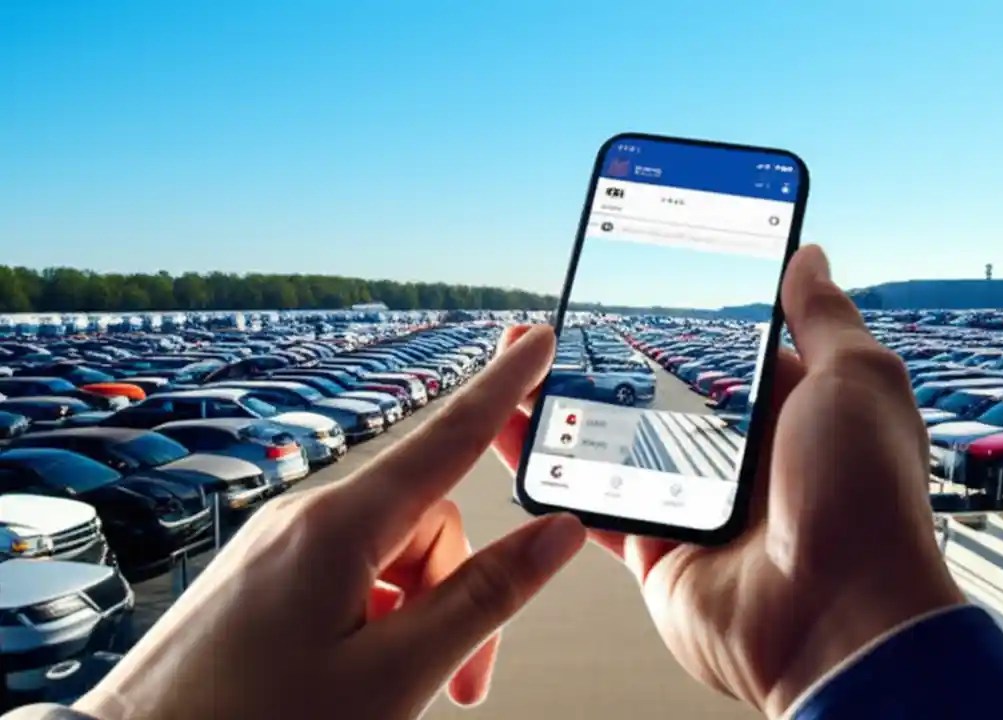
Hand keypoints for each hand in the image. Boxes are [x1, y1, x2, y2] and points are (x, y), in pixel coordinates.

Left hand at [77, 326, 585, 719]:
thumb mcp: (395, 674)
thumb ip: (483, 598)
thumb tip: (555, 536)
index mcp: (337, 527)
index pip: (448, 438)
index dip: (503, 386)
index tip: (539, 341)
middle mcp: (305, 520)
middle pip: (427, 524)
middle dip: (458, 596)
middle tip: (463, 681)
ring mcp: (281, 547)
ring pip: (391, 557)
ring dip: (417, 618)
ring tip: (398, 691)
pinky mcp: (266, 577)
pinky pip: (349, 576)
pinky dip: (377, 620)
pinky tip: (358, 675)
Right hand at [493, 245, 964, 717]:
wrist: (838, 623)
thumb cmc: (863, 496)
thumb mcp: (856, 379)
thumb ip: (822, 315)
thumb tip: (808, 253)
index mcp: (794, 417)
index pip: (728, 357)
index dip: (683, 321)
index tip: (634, 282)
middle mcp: (743, 462)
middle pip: (661, 400)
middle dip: (609, 363)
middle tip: (557, 320)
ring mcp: (695, 508)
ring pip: (616, 445)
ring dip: (566, 407)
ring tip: (516, 363)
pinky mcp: (655, 553)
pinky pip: (594, 505)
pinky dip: (552, 472)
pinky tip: (512, 433)